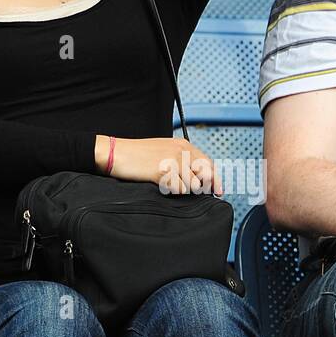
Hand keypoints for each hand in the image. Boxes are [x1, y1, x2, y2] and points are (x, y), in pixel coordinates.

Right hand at [100, 136, 222, 195]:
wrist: (116, 153)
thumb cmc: (137, 154)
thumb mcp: (163, 150)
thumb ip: (182, 159)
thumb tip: (200, 178)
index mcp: (182, 144)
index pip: (208, 163)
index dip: (215, 179)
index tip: (219, 191)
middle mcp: (181, 150)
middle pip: (206, 175)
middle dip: (204, 187)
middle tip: (195, 192)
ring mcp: (173, 160)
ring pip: (193, 185)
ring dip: (183, 189)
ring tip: (167, 183)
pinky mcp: (163, 171)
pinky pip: (178, 189)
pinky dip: (171, 191)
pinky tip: (160, 184)